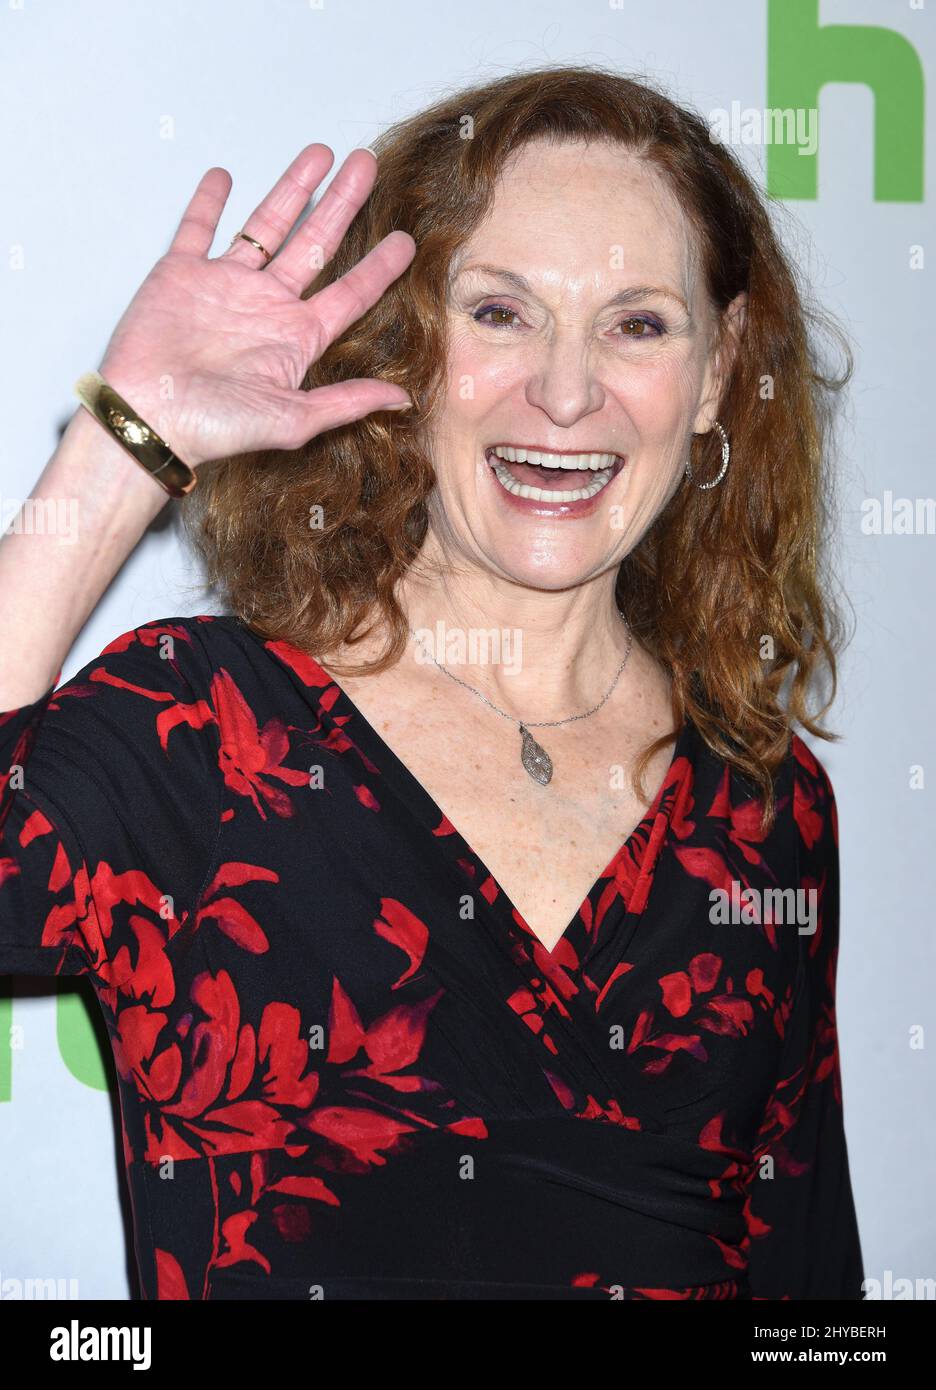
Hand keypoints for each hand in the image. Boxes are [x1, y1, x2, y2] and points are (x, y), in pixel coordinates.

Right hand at [97, 144, 414, 467]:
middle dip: (341, 203)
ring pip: (266, 225)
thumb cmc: (217, 427)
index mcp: (296, 337)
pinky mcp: (182, 274)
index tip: (407, 241)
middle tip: (366, 165)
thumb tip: (403, 398)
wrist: (149, 418)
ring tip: (319, 154)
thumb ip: (348, 401)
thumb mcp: (295, 418)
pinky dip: (209, 201)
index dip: (378, 266)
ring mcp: (225, 286)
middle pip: (315, 243)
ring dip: (291, 188)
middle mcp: (266, 306)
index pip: (349, 293)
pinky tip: (224, 175)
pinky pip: (198, 228)